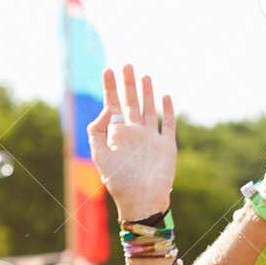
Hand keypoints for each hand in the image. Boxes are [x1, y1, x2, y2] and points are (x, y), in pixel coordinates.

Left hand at [86, 64, 175, 222]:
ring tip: (144, 75)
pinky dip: (167, 110)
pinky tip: (165, 96)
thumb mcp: (100, 154)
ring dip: (146, 92)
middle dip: (128, 84)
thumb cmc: (118, 181)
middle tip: (127, 64)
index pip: (112, 106)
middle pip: (130, 103)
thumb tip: (106, 109)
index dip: (109, 88)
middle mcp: (134, 134)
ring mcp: (151, 139)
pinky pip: (168, 125)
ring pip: (148, 110)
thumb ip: (97, 130)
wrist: (141, 200)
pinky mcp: (166, 146)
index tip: (108, 69)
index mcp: (116, 135)